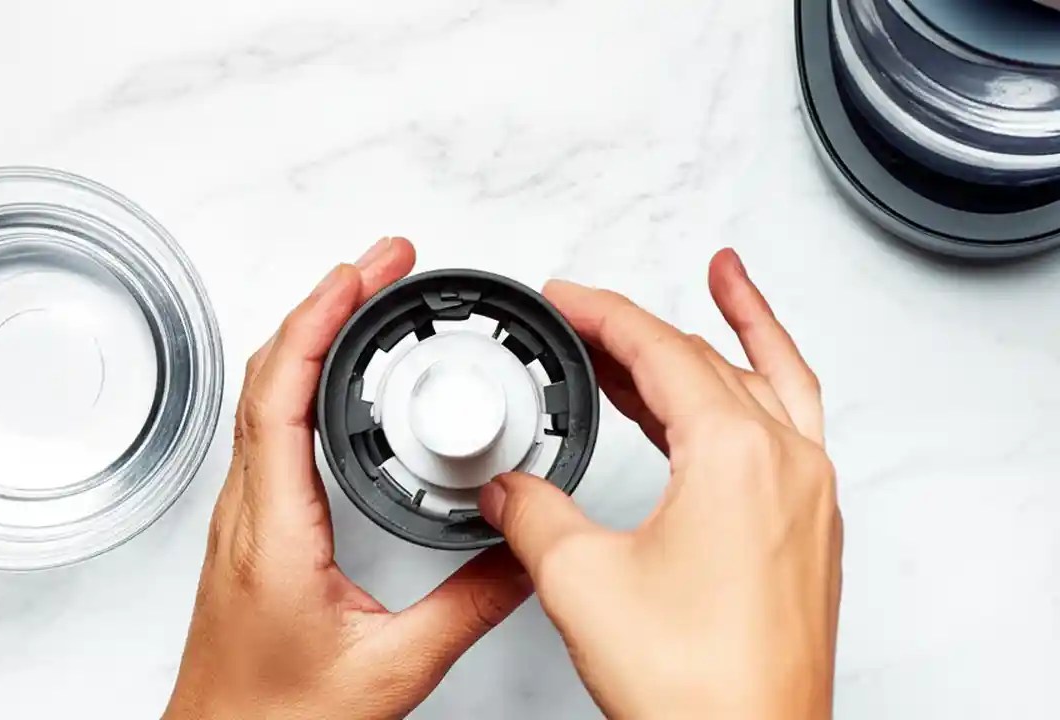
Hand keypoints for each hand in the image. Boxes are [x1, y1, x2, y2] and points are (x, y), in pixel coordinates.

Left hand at [165, 237, 533, 719]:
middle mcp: (250, 510)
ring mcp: (245, 514)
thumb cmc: (276, 718)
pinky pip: (268, 427)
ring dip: (309, 334)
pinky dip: (300, 377)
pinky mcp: (254, 526)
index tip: (363, 274)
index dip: (320, 319)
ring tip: (363, 298)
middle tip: (382, 265)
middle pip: (269, 374)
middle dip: (324, 303)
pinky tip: (333, 376)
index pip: (282, 395)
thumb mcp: (392, 667)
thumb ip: (468, 607)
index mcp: (275, 530)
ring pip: (262, 396)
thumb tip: (524, 554)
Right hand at [478, 249, 841, 719]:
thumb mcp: (579, 579)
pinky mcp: (809, 532)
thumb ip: (532, 512)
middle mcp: (790, 465)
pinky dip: (762, 389)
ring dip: (733, 334)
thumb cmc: (697, 685)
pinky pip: (791, 428)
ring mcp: (809, 499)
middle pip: (710, 360)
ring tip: (715, 290)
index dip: (601, 315)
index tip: (565, 301)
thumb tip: (508, 488)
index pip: (660, 350)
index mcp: (737, 455)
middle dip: (642, 330)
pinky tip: (733, 395)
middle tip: (592, 317)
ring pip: (769, 382)